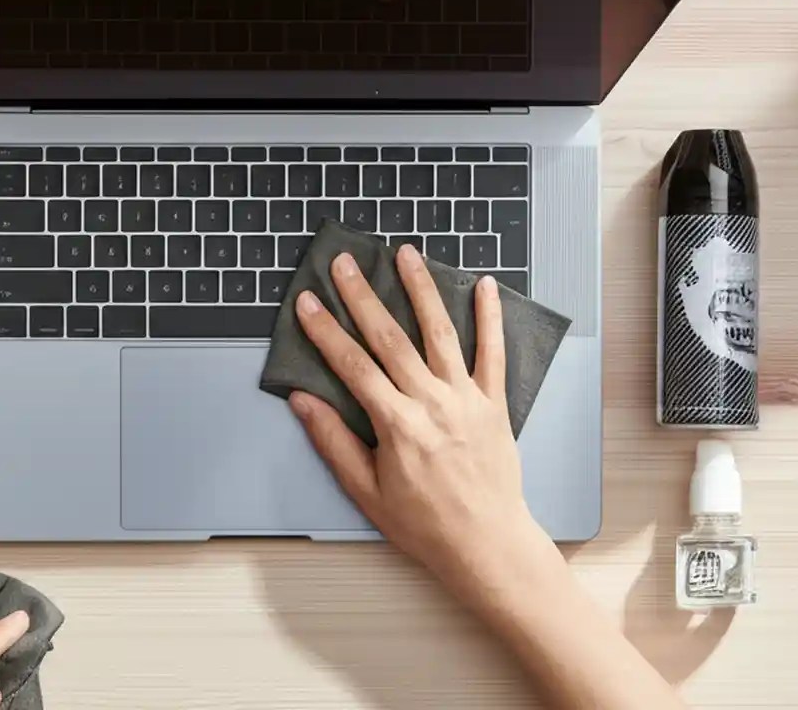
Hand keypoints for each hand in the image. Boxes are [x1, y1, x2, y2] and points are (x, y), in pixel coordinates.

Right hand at [288, 246, 539, 593]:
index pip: (352, 365)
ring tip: (405, 255)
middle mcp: (432, 403)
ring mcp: (466, 399)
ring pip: (440, 332)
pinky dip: (490, 317)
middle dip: (362, 296)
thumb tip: (303, 402)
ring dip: (421, 290)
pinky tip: (485, 286)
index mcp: (397, 425)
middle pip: (390, 338)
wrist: (486, 543)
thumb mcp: (366, 491)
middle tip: (344, 263)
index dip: (325, 331)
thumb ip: (333, 441)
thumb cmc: (423, 524)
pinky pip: (493, 352)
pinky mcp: (494, 403)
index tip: (307, 303)